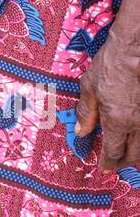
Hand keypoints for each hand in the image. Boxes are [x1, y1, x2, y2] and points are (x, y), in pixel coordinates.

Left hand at [75, 27, 139, 171]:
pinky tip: (135, 135)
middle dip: (123, 162)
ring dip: (136, 152)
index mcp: (117, 121)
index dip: (108, 162)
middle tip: (115, 161)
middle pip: (134, 155)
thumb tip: (81, 132)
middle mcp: (137, 124)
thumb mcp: (89, 88)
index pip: (114, 152)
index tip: (104, 167)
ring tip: (127, 151)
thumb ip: (86, 113)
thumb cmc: (110, 65)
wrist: (134, 49)